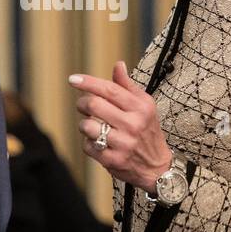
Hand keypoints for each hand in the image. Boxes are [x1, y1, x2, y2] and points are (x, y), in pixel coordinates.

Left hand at [70, 61, 172, 192]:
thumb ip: (128, 86)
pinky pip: (88, 146)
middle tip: (83, 105)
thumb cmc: (147, 131)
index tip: (73, 79)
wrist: (157, 166)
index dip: (89, 83)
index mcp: (140, 108)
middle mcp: (133, 124)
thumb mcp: (145, 106)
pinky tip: (98, 141)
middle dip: (82, 103)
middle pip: (94, 105)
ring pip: (87, 126)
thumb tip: (118, 65)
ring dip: (84, 124)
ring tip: (91, 125)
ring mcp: (123, 144)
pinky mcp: (114, 160)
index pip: (110, 90)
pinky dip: (88, 142)